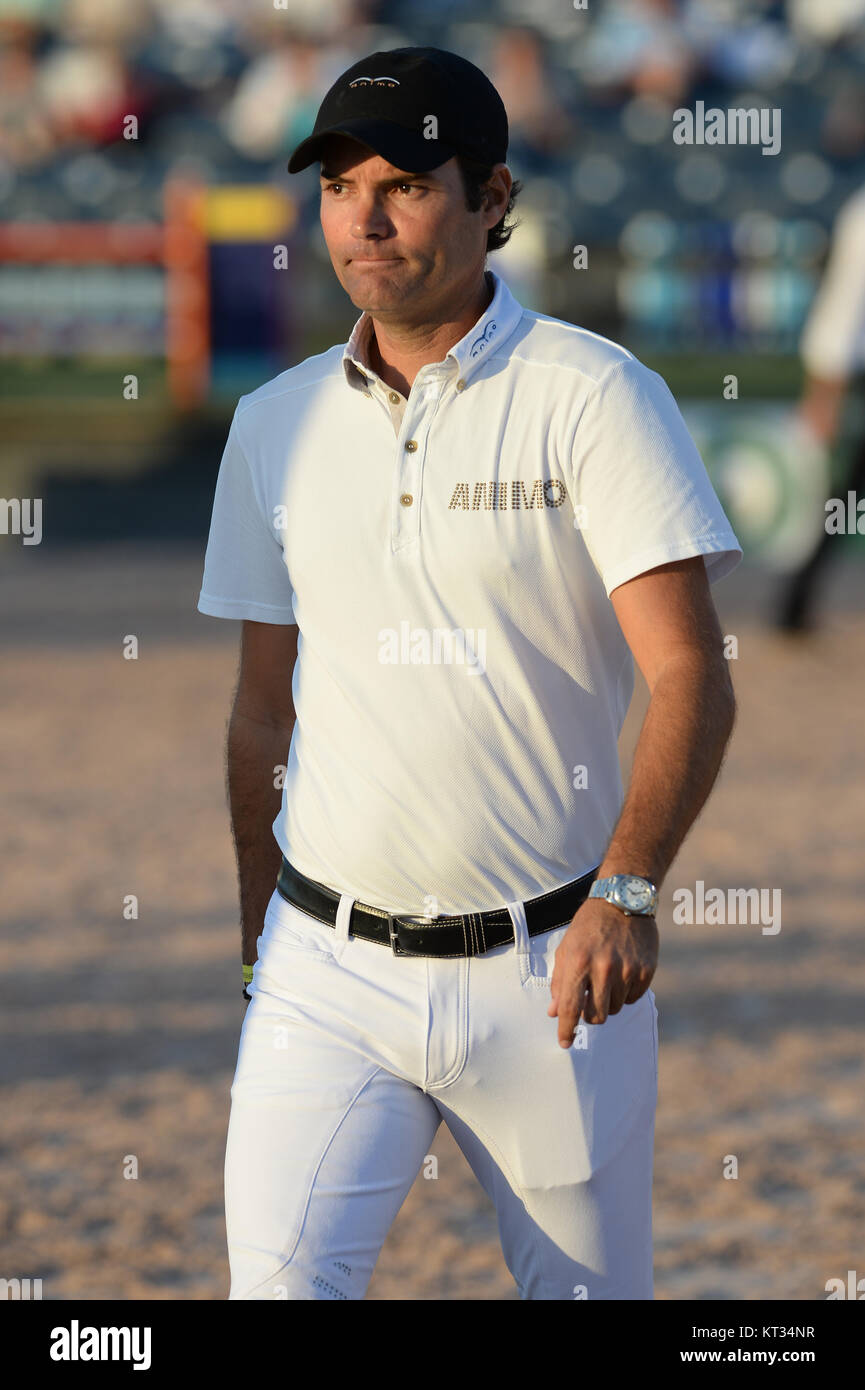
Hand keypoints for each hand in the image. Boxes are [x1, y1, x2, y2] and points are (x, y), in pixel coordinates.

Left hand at [547, 897, 658, 1047]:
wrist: (623, 901)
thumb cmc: (589, 927)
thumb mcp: (567, 949)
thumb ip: (559, 981)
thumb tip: (554, 1012)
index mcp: (578, 962)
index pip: (570, 1006)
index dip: (566, 1028)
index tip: (565, 1042)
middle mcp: (603, 968)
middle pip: (597, 1016)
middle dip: (591, 1015)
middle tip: (590, 1000)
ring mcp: (627, 970)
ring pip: (616, 1009)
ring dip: (609, 1001)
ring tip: (607, 977)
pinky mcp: (646, 970)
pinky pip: (634, 998)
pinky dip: (627, 992)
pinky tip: (623, 973)